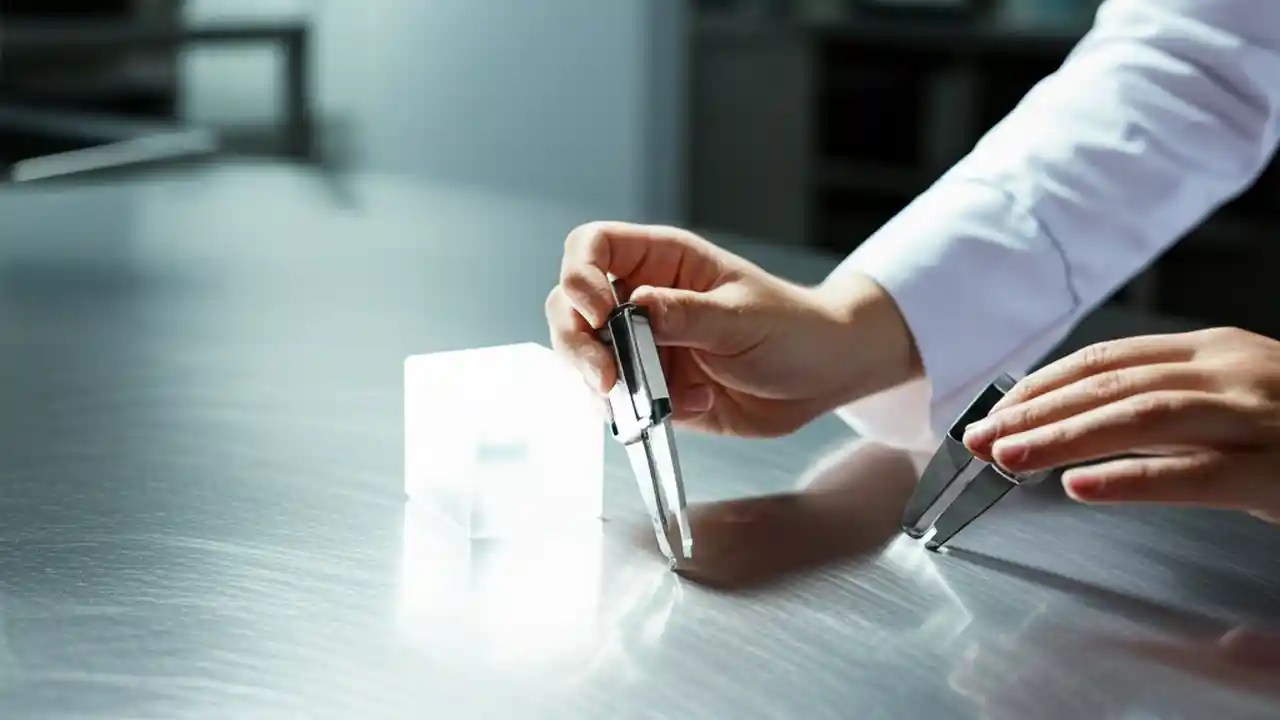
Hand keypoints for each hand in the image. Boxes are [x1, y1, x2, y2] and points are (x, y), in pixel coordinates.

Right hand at [545, 222, 919, 436]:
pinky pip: (618, 402)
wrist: (822, 376)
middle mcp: (642, 299)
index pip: (593, 247)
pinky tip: (693, 405)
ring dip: (608, 386)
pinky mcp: (651, 388)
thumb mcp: (743, 317)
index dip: (580, 275)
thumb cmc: (793, 327)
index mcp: (663, 261)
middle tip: (607, 379)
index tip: (597, 313)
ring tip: (658, 401)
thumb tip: (635, 309)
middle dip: (577, 345)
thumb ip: (687, 315)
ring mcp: (642, 345)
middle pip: (570, 308)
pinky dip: (640, 413)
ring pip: (586, 360)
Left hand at [961, 327, 1279, 521]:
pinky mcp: (1276, 472)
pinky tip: (1080, 489)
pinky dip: (1130, 480)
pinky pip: (1193, 475)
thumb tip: (1078, 420)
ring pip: (1139, 418)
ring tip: (1006, 458)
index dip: (1041, 384)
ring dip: (1062, 438)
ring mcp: (1257, 419)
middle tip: (977, 439)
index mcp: (1213, 350)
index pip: (1105, 359)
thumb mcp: (1232, 395)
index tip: (993, 410)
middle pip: (1109, 384)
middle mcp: (1230, 373)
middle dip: (1034, 411)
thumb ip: (1165, 400)